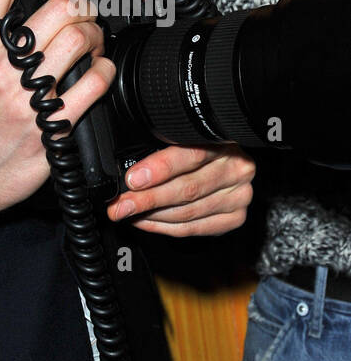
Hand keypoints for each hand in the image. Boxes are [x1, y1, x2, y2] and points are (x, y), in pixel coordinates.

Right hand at [0, 0, 113, 229]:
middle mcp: (2, 66)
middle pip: (59, 7)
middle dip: (80, 4)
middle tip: (82, 12)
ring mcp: (29, 96)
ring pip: (82, 40)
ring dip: (96, 35)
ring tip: (92, 42)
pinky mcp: (53, 125)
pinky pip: (94, 84)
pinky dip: (104, 71)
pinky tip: (98, 72)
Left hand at [107, 144, 254, 235]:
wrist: (226, 159)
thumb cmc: (196, 144)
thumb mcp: (182, 131)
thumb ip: (161, 138)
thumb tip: (127, 157)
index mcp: (222, 140)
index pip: (190, 155)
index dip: (159, 169)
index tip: (133, 179)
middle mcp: (236, 168)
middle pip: (188, 189)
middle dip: (147, 199)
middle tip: (120, 205)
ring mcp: (238, 195)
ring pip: (189, 212)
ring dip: (153, 216)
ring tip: (128, 213)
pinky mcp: (235, 217)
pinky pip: (194, 228)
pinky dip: (165, 227)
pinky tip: (146, 221)